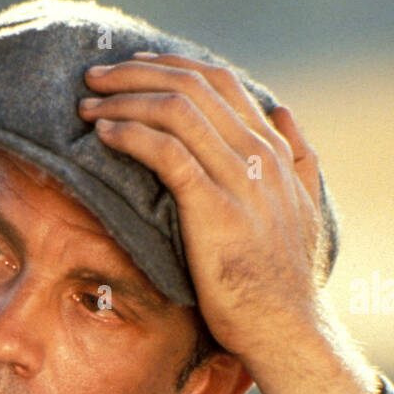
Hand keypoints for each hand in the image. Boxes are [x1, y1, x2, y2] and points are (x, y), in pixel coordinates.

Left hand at [77, 51, 324, 362]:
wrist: (285, 327)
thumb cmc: (282, 279)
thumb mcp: (304, 209)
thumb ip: (299, 160)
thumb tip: (284, 113)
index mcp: (275, 151)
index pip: (221, 82)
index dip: (173, 66)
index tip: (134, 67)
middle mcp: (260, 155)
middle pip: (193, 86)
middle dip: (137, 72)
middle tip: (96, 75)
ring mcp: (240, 179)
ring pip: (177, 112)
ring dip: (125, 99)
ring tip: (89, 104)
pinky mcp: (214, 208)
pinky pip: (167, 153)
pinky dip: (131, 135)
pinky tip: (104, 135)